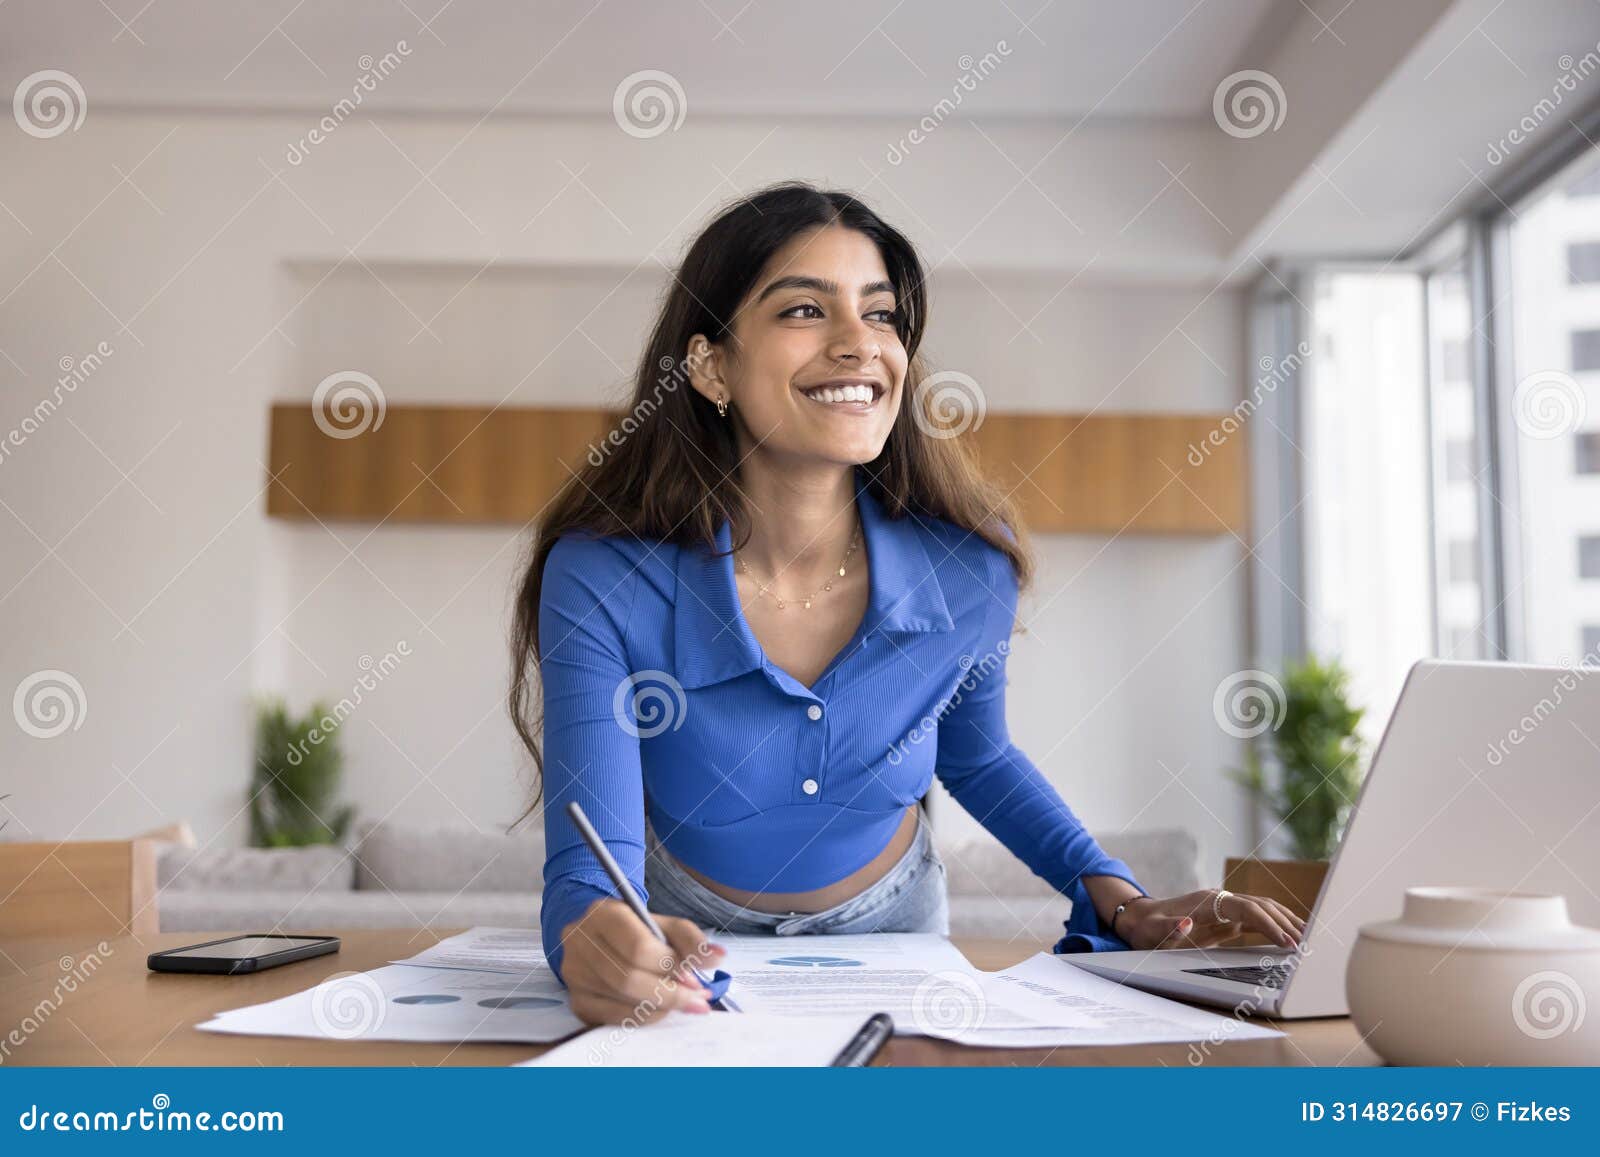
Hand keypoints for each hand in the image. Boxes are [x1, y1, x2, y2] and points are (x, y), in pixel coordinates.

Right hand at [559, 899, 727, 1025]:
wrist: (599, 936)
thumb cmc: (635, 929)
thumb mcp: (662, 924)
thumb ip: (691, 939)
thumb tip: (717, 957)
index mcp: (602, 914)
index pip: (637, 947)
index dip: (670, 965)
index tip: (696, 976)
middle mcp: (580, 943)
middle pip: (628, 979)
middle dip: (670, 993)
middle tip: (698, 998)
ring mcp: (575, 974)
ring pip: (622, 1001)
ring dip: (661, 1007)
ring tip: (685, 1002)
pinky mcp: (577, 1000)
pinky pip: (614, 1018)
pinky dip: (644, 1017)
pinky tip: (662, 1010)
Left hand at [1112, 888, 1305, 950]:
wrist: (1139, 920)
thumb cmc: (1147, 930)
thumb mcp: (1153, 934)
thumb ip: (1169, 931)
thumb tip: (1186, 924)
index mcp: (1206, 901)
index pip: (1246, 908)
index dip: (1268, 924)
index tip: (1286, 942)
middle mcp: (1218, 899)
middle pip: (1260, 905)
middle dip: (1285, 922)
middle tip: (1308, 943)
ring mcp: (1223, 905)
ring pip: (1261, 908)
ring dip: (1284, 921)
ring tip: (1307, 938)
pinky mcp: (1225, 916)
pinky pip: (1255, 917)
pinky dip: (1274, 924)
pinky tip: (1288, 935)